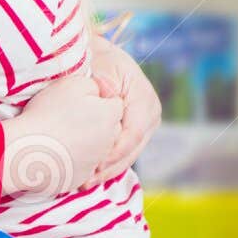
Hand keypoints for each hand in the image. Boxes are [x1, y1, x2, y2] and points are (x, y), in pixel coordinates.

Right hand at [3, 75, 121, 198]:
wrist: (26, 151)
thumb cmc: (48, 114)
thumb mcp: (73, 84)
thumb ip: (95, 85)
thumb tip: (100, 91)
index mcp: (110, 116)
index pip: (115, 104)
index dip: (97, 99)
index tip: (77, 101)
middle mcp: (109, 141)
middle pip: (109, 128)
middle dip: (95, 122)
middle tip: (68, 117)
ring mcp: (95, 162)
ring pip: (96, 148)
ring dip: (83, 141)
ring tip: (58, 134)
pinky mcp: (80, 177)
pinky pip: (80, 165)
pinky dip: (71, 159)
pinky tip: (53, 151)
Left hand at [87, 34, 160, 186]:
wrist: (98, 56)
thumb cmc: (95, 61)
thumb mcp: (99, 71)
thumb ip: (104, 88)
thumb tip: (106, 102)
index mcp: (144, 99)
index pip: (131, 134)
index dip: (113, 153)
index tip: (93, 166)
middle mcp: (151, 113)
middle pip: (132, 149)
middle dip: (109, 167)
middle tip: (86, 181)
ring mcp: (146, 123)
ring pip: (129, 154)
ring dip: (109, 170)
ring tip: (86, 182)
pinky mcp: (137, 130)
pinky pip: (125, 152)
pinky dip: (109, 164)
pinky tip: (91, 174)